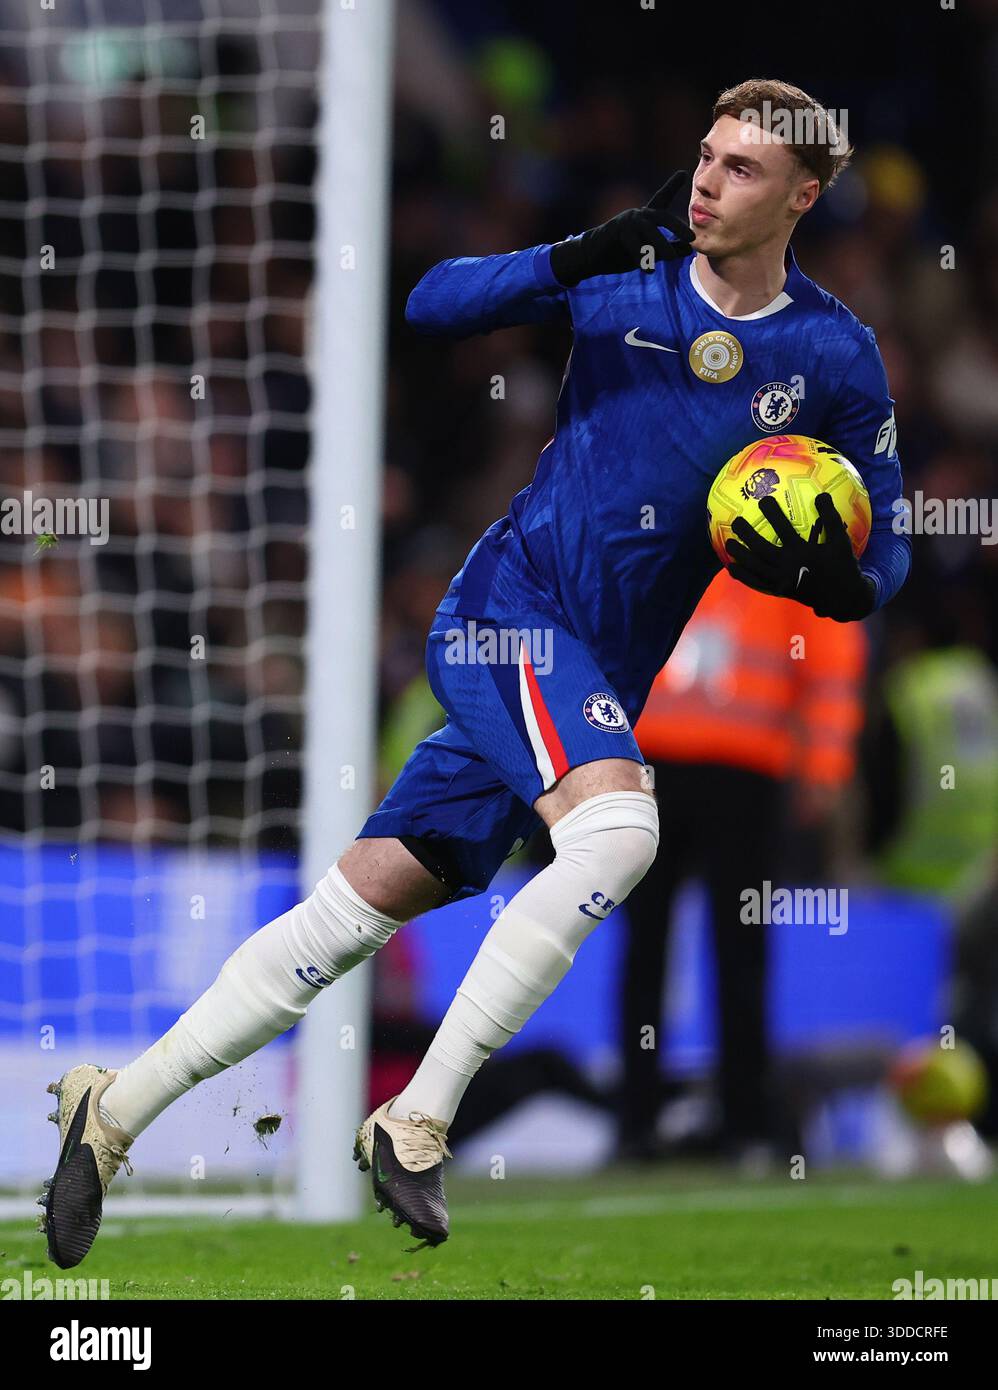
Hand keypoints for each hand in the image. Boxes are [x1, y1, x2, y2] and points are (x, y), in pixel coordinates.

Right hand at [549, 171, 694, 287]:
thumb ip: (668, 247)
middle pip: (662, 217)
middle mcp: (638, 215)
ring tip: (672, 257)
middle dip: (677, 226)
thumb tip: (688, 248)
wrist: (592, 255)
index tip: (684, 173)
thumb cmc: (621, 251)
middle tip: (691, 238)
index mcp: (646, 217)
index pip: (661, 199)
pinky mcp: (617, 233)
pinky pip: (634, 245)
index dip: (672, 186)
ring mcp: (627, 222)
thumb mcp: (648, 250)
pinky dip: (643, 258)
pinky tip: (649, 269)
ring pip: (650, 232)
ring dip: (662, 245)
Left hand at [725, 492, 875, 621]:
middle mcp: (789, 567)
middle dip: (748, 534)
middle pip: (762, 548)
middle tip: (737, 521)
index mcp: (803, 553)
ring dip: (740, 555)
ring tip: (728, 543)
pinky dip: (743, 576)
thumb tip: (822, 494)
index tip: (763, 500)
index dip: (773, 514)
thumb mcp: (841, 541)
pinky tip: (732, 568)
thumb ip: (830, 518)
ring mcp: (781, 581)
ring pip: (755, 567)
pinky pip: (757, 584)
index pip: (784, 529)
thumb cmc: (843, 566)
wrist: (842, 598)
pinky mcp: (779, 591)